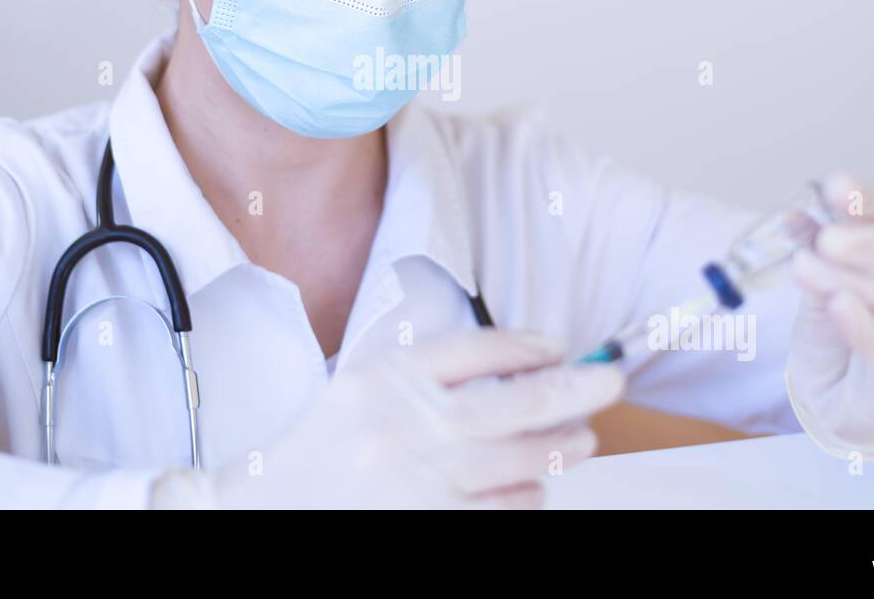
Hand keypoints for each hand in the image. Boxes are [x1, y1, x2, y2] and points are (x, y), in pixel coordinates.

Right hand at [203, 328, 623, 508]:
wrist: (263, 515)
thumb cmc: (321, 454)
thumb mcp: (359, 393)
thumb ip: (425, 376)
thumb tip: (520, 367)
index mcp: (381, 383)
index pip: (474, 350)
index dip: (528, 346)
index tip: (559, 346)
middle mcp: (400, 431)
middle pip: (515, 404)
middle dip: (577, 389)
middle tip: (610, 381)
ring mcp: (417, 486)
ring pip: (523, 463)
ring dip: (560, 448)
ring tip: (574, 439)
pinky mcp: (431, 527)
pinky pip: (507, 510)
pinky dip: (529, 494)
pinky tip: (528, 483)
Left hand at [786, 172, 873, 455]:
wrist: (844, 398)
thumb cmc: (844, 326)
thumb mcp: (825, 280)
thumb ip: (818, 252)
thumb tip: (795, 218)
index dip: (871, 203)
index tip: (835, 186)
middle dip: (873, 240)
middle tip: (827, 238)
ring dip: (854, 281)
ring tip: (806, 268)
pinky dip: (864, 327)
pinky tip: (840, 306)